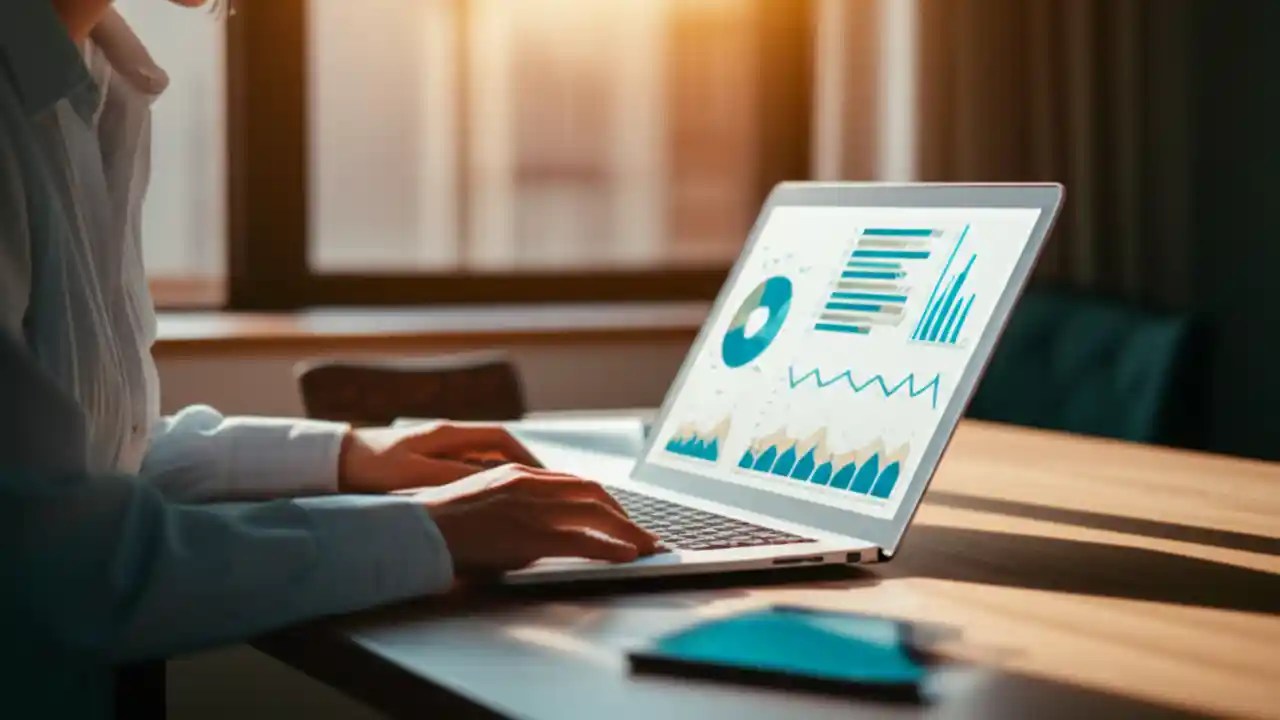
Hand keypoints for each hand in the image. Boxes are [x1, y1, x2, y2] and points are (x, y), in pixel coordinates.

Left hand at [338, 423, 541, 493]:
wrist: (333, 465)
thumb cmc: (371, 470)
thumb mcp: (414, 476)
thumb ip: (452, 479)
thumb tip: (492, 483)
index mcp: (448, 434)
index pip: (502, 439)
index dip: (528, 457)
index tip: (547, 478)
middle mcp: (447, 439)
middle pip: (497, 451)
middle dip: (522, 471)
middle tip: (543, 495)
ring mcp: (437, 451)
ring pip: (482, 464)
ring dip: (503, 482)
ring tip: (521, 506)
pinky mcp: (425, 466)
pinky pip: (465, 475)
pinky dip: (481, 487)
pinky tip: (485, 508)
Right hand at [418, 464, 661, 574]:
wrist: (418, 529)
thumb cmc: (444, 522)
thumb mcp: (484, 500)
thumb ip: (515, 505)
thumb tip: (537, 526)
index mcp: (519, 473)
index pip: (575, 482)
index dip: (603, 499)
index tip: (619, 514)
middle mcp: (531, 484)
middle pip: (593, 493)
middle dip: (623, 514)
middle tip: (642, 533)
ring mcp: (533, 509)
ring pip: (596, 514)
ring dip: (628, 532)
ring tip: (646, 547)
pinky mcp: (531, 535)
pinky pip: (583, 540)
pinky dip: (611, 547)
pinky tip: (627, 556)